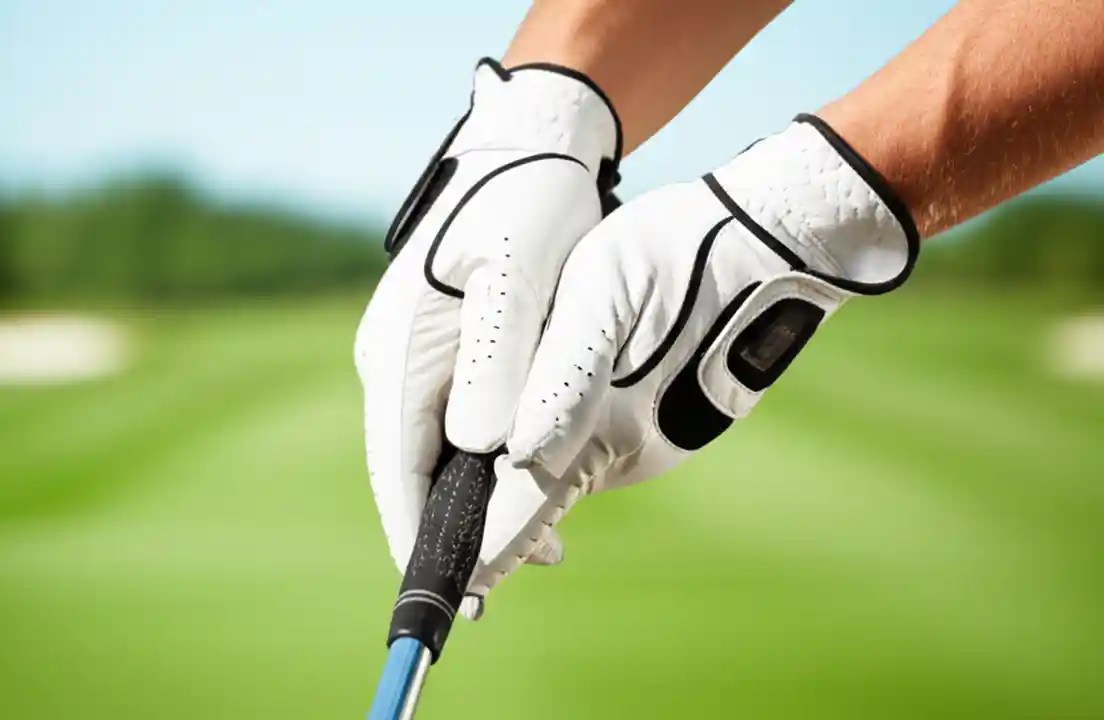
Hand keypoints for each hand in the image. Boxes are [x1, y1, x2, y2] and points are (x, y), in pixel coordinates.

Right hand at [354, 59, 620, 605]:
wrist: (529, 145)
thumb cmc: (528, 205)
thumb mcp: (518, 279)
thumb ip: (497, 362)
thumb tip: (481, 448)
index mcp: (401, 352)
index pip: (395, 467)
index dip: (418, 535)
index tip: (445, 592)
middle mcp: (395, 361)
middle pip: (410, 471)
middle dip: (450, 532)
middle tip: (502, 587)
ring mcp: (416, 356)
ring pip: (435, 451)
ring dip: (475, 503)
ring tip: (537, 549)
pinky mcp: (444, 349)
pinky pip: (454, 424)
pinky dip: (487, 464)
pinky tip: (531, 483)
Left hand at [470, 115, 918, 597]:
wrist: (771, 244)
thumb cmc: (680, 256)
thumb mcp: (605, 297)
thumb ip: (562, 380)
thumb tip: (516, 454)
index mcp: (607, 430)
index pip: (526, 511)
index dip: (478, 551)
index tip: (446, 591)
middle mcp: (629, 453)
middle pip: (537, 500)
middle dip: (488, 519)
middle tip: (443, 549)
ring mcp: (651, 442)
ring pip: (561, 471)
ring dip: (517, 474)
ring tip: (465, 471)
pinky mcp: (661, 423)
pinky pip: (591, 445)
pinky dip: (554, 444)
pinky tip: (534, 414)